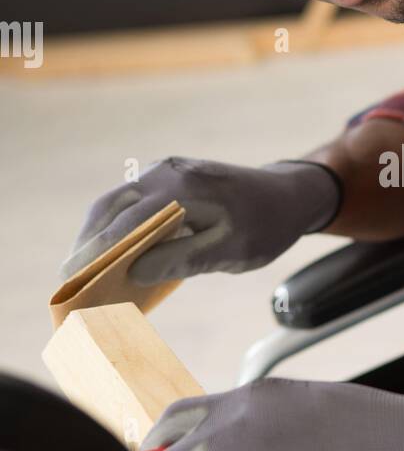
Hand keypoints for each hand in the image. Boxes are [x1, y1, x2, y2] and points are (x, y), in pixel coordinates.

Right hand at [60, 157, 341, 283]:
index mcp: (182, 188)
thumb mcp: (232, 252)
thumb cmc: (265, 226)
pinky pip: (131, 200)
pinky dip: (114, 225)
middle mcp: (166, 172)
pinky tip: (108, 254)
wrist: (288, 194)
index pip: (127, 220)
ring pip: (115, 201)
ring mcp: (163, 171)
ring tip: (81, 271)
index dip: (96, 250)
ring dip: (96, 233)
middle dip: (86, 243)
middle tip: (68, 280)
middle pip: (110, 207)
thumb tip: (136, 271)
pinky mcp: (165, 177)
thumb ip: (184, 260)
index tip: (74, 277)